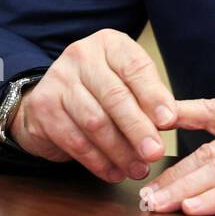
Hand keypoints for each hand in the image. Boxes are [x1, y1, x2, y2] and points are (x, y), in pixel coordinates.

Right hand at [9, 28, 175, 180]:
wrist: (52, 97)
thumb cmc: (101, 89)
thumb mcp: (128, 82)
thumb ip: (149, 98)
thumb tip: (171, 121)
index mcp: (110, 44)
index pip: (135, 67)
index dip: (154, 96)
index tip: (169, 121)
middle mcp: (81, 55)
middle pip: (115, 96)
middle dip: (138, 129)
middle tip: (154, 153)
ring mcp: (58, 80)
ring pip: (95, 122)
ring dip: (119, 151)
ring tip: (137, 168)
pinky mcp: (43, 108)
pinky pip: (75, 140)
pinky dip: (98, 161)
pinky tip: (114, 171)